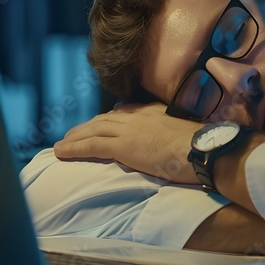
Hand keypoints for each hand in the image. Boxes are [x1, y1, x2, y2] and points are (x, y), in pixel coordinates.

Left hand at [53, 102, 201, 183]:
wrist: (203, 150)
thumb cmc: (202, 148)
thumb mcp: (186, 134)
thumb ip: (173, 133)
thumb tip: (171, 140)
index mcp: (154, 112)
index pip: (125, 111)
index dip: (110, 118)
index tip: (101, 123)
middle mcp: (139, 117)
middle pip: (105, 119)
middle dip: (86, 127)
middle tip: (72, 135)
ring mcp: (130, 130)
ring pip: (94, 130)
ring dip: (75, 137)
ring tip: (61, 145)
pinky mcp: (123, 146)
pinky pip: (92, 146)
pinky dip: (74, 148)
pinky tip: (61, 153)